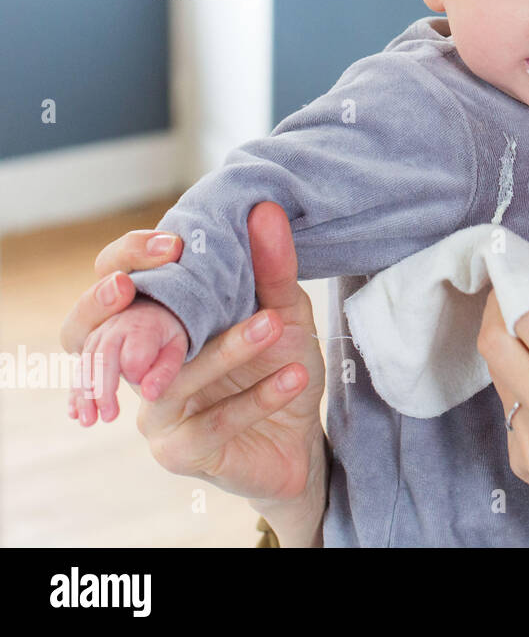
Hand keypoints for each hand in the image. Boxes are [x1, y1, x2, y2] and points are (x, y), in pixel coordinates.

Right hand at [61, 203, 328, 541]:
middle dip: (118, 302)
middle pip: (96, 331)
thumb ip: (271, 266)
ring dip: (226, 350)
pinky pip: (213, 421)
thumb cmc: (279, 364)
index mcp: (156, 320)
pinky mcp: (178, 450)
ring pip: (170, 378)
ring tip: (272, 326)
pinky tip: (294, 376)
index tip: (172, 242)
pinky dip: (257, 397)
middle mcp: (140, 364)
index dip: (129, 259)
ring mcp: (153, 410)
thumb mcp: (283, 310)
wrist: (302, 436)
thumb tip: (265, 208)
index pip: (113, 278)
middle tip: (165, 272)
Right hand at [71, 298, 187, 425]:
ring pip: (86, 367)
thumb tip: (150, 395)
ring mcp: (97, 338)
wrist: (150, 311)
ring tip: (89, 422)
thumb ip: (166, 371)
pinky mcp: (87, 349)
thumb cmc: (167, 335)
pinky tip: (75, 415)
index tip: (147, 389)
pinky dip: (75, 393)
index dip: (138, 374)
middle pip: (103, 361)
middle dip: (103, 391)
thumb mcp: (177, 349)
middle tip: (109, 417)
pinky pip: (78, 371)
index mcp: (141, 327)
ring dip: (85, 396)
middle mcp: (114, 329)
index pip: (134, 354)